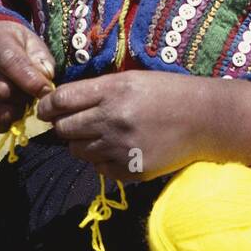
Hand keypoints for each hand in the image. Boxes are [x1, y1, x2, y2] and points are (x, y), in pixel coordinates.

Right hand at [0, 18, 54, 131]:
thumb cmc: (13, 44)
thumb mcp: (30, 41)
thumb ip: (41, 58)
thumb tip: (46, 78)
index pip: (10, 62)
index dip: (29, 80)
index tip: (46, 90)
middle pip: (2, 90)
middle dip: (23, 97)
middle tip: (30, 94)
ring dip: (14, 111)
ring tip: (19, 101)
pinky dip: (2, 123)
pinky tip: (8, 110)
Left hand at [36, 71, 250, 182]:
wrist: (205, 119)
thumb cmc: (168, 93)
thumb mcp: (132, 79)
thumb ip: (97, 91)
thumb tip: (60, 104)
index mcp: (113, 90)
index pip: (60, 101)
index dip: (47, 107)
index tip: (46, 109)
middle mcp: (113, 119)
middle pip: (64, 129)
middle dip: (64, 125)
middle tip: (77, 122)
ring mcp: (121, 148)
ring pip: (78, 151)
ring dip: (83, 143)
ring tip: (105, 134)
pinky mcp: (130, 171)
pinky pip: (98, 168)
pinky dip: (103, 159)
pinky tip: (122, 148)